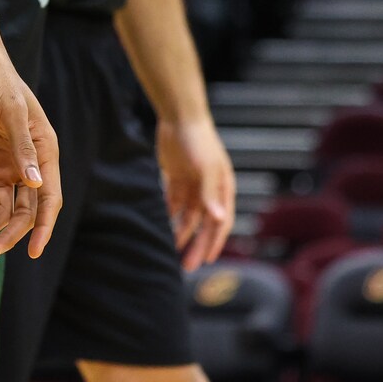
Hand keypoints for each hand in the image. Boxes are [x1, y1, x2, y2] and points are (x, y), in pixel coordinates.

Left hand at [0, 38, 61, 259]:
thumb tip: (37, 185)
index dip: (43, 226)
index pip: (48, 196)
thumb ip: (22, 146)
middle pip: (22, 209)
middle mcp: (24, 160)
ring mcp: (0, 161)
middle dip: (8, 234)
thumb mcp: (9, 110)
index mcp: (43, 148)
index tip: (33, 252)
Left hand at [156, 116, 235, 271]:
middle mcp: (208, 189)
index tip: (207, 261)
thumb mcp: (207, 168)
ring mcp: (192, 184)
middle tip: (187, 266)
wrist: (179, 116)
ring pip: (187, 216)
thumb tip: (219, 220)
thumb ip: (211, 195)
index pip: (220, 222)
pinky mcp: (176, 178)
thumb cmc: (198, 141)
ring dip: (181, 232)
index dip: (214, 242)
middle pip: (203, 223)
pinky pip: (173, 203)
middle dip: (196, 244)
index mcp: (222, 188)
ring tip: (170, 250)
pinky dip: (168, 216)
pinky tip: (160, 228)